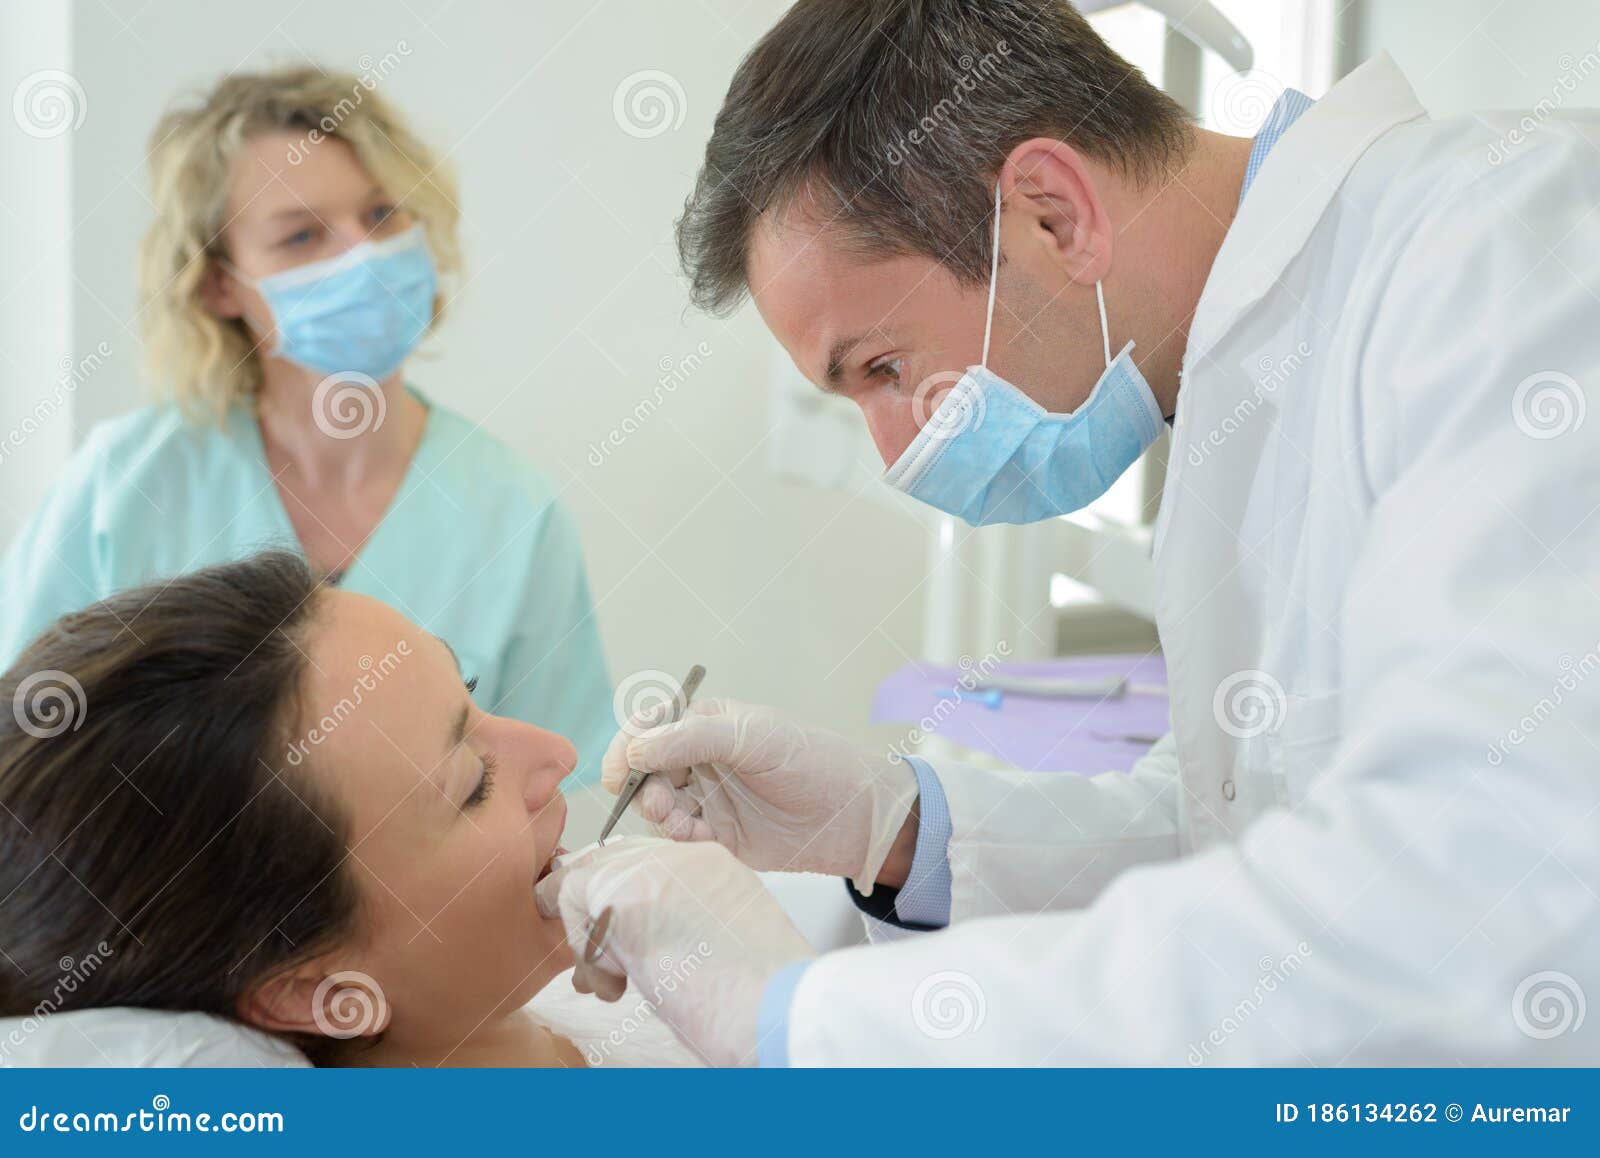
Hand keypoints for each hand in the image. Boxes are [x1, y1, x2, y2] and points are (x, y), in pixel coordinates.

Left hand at [535, 838, 811, 1066]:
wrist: (776, 1009)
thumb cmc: (761, 1001)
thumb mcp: (723, 945)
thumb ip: (679, 926)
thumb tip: (632, 939)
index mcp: (715, 867)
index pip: (644, 864)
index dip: (620, 904)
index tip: (617, 948)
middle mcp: (684, 855)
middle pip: (610, 860)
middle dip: (593, 913)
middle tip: (604, 971)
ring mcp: (654, 865)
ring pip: (585, 878)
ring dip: (587, 937)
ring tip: (614, 985)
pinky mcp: (623, 888)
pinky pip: (567, 896)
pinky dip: (578, 944)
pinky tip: (612, 982)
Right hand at [601, 698, 919, 889]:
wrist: (854, 816)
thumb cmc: (811, 761)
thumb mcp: (753, 737)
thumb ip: (693, 739)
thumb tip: (637, 748)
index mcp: (707, 723)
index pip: (651, 726)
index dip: (628, 745)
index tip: (620, 771)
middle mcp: (701, 759)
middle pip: (647, 768)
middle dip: (642, 784)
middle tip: (655, 800)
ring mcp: (708, 798)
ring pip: (659, 804)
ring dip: (657, 811)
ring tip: (673, 816)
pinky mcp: (718, 836)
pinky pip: (681, 837)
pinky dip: (677, 838)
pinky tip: (693, 836)